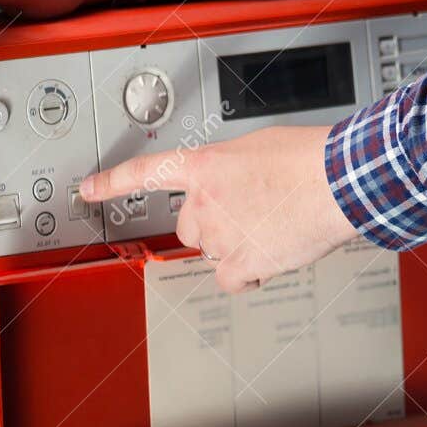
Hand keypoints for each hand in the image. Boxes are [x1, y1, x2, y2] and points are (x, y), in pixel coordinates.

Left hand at [78, 124, 359, 293]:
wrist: (337, 180)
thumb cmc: (307, 158)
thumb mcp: (256, 147)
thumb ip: (230, 169)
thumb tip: (233, 189)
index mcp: (206, 164)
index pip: (147, 172)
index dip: (112, 182)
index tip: (89, 189)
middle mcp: (206, 201)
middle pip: (189, 225)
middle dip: (213, 223)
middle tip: (248, 211)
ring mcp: (221, 234)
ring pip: (213, 251)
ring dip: (236, 245)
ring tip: (271, 225)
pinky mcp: (241, 263)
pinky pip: (229, 278)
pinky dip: (246, 271)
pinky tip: (269, 252)